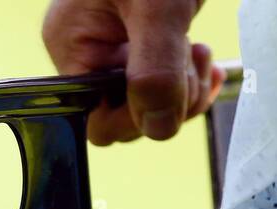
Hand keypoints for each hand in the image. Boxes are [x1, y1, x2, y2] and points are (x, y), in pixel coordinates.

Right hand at [42, 0, 224, 144]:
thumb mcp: (158, 7)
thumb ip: (155, 70)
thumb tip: (158, 128)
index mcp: (72, 44)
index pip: (96, 118)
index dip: (135, 119)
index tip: (169, 90)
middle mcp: (87, 51)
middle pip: (125, 115)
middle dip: (166, 101)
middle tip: (191, 63)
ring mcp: (114, 47)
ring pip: (148, 102)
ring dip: (183, 89)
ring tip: (199, 53)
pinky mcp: (140, 41)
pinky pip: (162, 82)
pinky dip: (187, 79)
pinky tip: (204, 63)